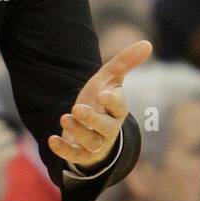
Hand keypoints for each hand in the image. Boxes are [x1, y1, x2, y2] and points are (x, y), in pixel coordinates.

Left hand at [48, 39, 152, 171]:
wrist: (88, 126)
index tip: (102, 95)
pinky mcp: (82, 154)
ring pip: (91, 142)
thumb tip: (147, 43)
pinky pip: (74, 156)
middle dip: (92, 119)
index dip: (112, 101)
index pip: (118, 106)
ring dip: (78, 131)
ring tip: (65, 118)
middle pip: (106, 127)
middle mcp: (109, 128)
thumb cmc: (101, 101)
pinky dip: (63, 150)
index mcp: (117, 110)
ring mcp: (96, 143)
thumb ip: (125, 62)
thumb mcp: (109, 79)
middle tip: (77, 108)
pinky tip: (52, 139)